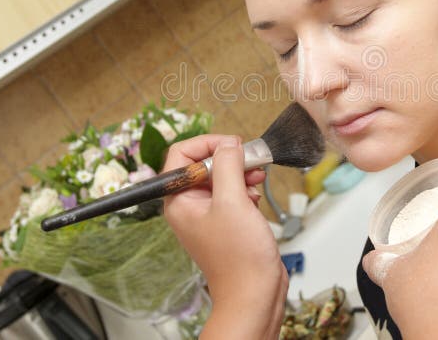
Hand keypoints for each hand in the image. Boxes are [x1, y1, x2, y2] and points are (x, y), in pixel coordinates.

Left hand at [162, 134, 287, 338]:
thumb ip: (227, 166)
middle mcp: (189, 205)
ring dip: (240, 171)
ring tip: (257, 176)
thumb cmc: (239, 259)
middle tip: (251, 160)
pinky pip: (232, 191)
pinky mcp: (226, 220)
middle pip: (204, 163)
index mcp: (179, 200)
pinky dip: (246, 187)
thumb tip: (228, 145)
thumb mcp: (232, 202)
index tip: (233, 146)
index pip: (182, 154)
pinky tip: (256, 195)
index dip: (208, 144)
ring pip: (221, 176)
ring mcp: (208, 213)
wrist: (254, 293)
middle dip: (229, 158)